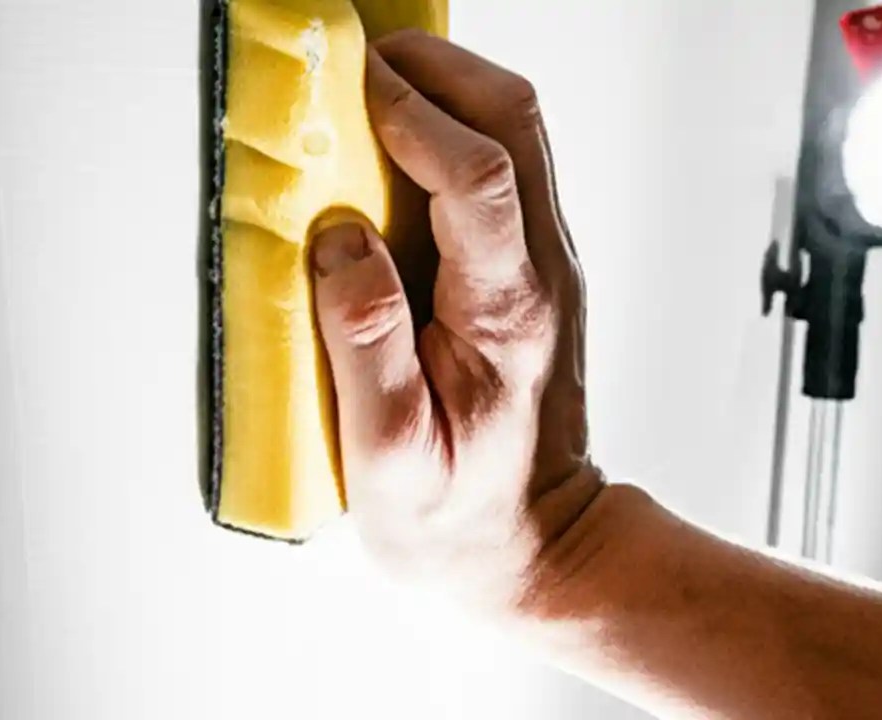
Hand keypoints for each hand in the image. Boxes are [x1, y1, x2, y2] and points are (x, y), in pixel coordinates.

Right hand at [311, 31, 601, 611]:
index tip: (353, 87)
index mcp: (507, 312)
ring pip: (516, 136)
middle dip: (439, 69)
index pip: (480, 176)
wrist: (538, 545)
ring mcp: (542, 267)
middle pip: (515, 124)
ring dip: (448, 90)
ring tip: (372, 86)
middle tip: (361, 59)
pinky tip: (397, 146)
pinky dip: (451, 131)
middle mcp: (540, 273)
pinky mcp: (527, 271)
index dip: (415, 116)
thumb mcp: (392, 459)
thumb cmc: (464, 517)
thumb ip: (364, 346)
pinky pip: (500, 170)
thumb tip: (339, 245)